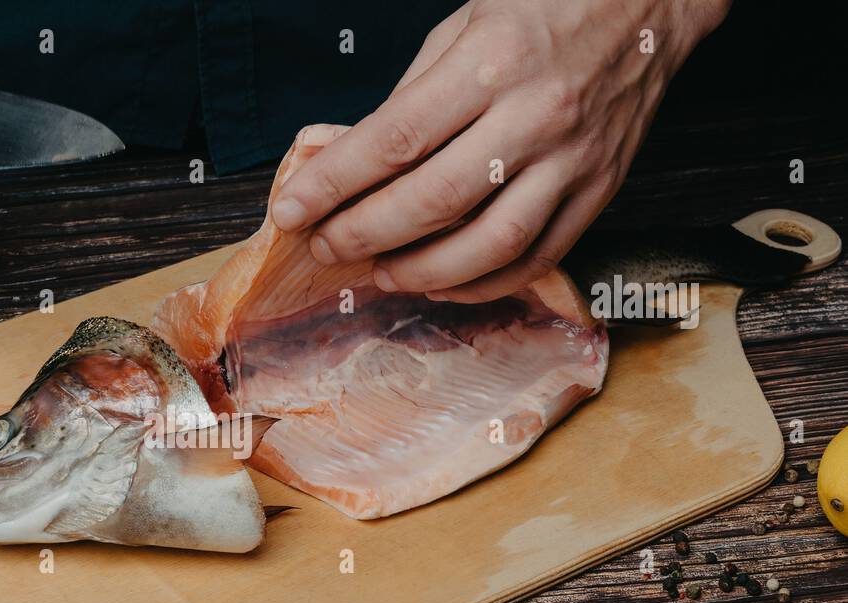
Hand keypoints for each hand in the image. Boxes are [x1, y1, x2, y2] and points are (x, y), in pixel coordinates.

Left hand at [271, 0, 730, 301]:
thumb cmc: (546, 4)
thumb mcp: (464, 25)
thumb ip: (412, 97)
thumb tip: (352, 162)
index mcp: (491, 61)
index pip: (394, 140)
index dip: (334, 184)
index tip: (291, 211)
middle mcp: (535, 114)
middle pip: (435, 200)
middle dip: (366, 234)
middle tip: (326, 247)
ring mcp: (574, 159)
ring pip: (490, 243)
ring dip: (423, 272)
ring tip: (381, 273)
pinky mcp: (600, 190)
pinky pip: (537, 257)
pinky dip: (483, 284)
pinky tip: (442, 285)